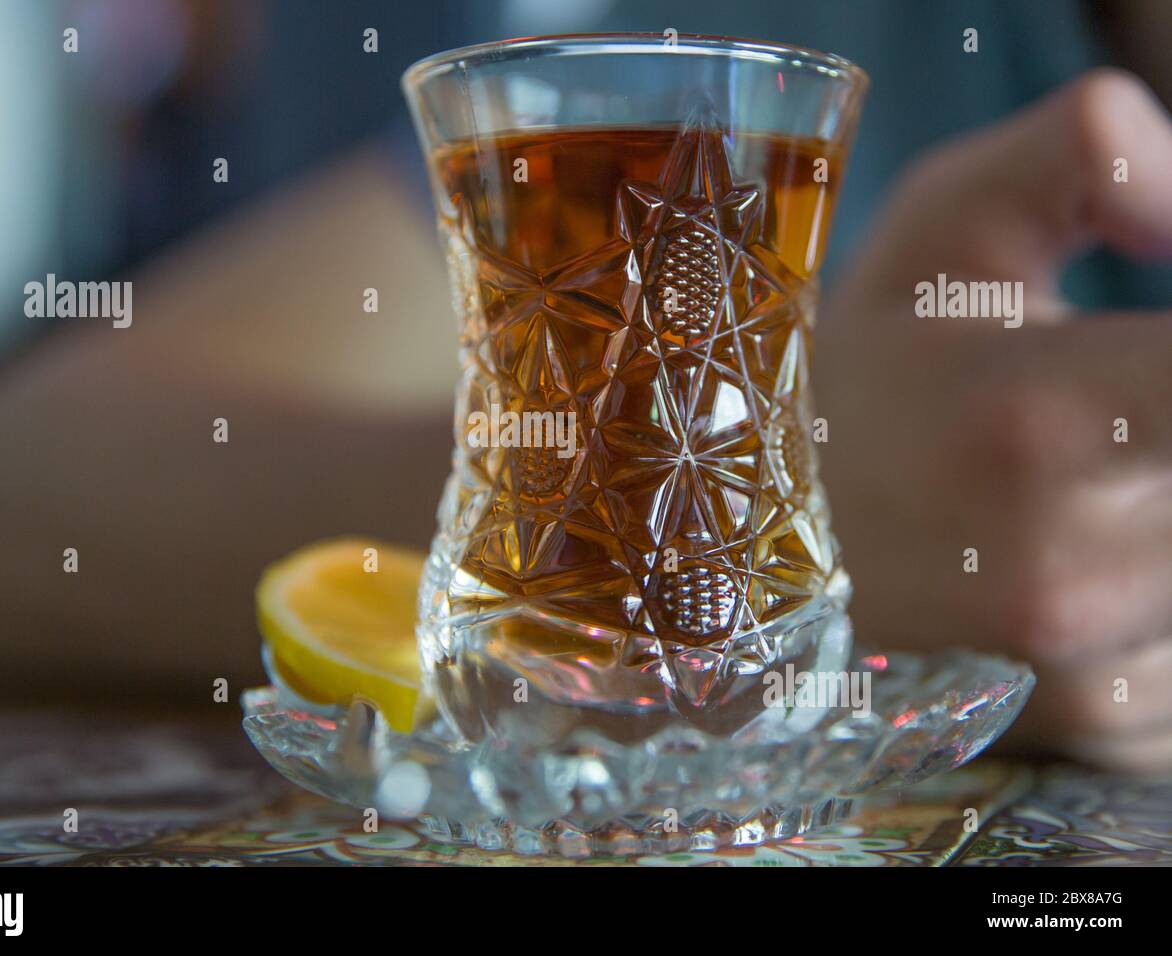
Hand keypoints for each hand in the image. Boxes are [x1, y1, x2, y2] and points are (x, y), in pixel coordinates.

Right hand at [818, 70, 1171, 769]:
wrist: (744, 552)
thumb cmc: (858, 376)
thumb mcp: (943, 222)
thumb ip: (1093, 151)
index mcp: (1037, 418)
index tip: (1154, 358)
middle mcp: (1066, 571)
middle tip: (1106, 414)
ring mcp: (1082, 675)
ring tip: (1076, 492)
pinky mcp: (1101, 738)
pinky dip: (1163, 595)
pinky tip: (1071, 568)